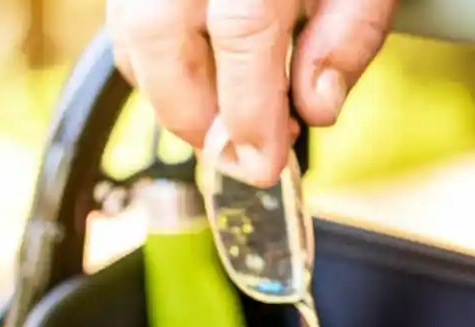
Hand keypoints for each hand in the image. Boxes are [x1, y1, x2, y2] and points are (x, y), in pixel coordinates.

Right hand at [108, 0, 397, 185]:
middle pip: (159, 32)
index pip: (242, 31)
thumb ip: (350, 33)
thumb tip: (315, 106)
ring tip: (221, 118)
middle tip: (235, 151)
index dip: (248, 110)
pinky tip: (196, 76)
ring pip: (130, 26)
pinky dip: (152, 56)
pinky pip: (124, 13)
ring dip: (168, 90)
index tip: (263, 164)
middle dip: (191, 113)